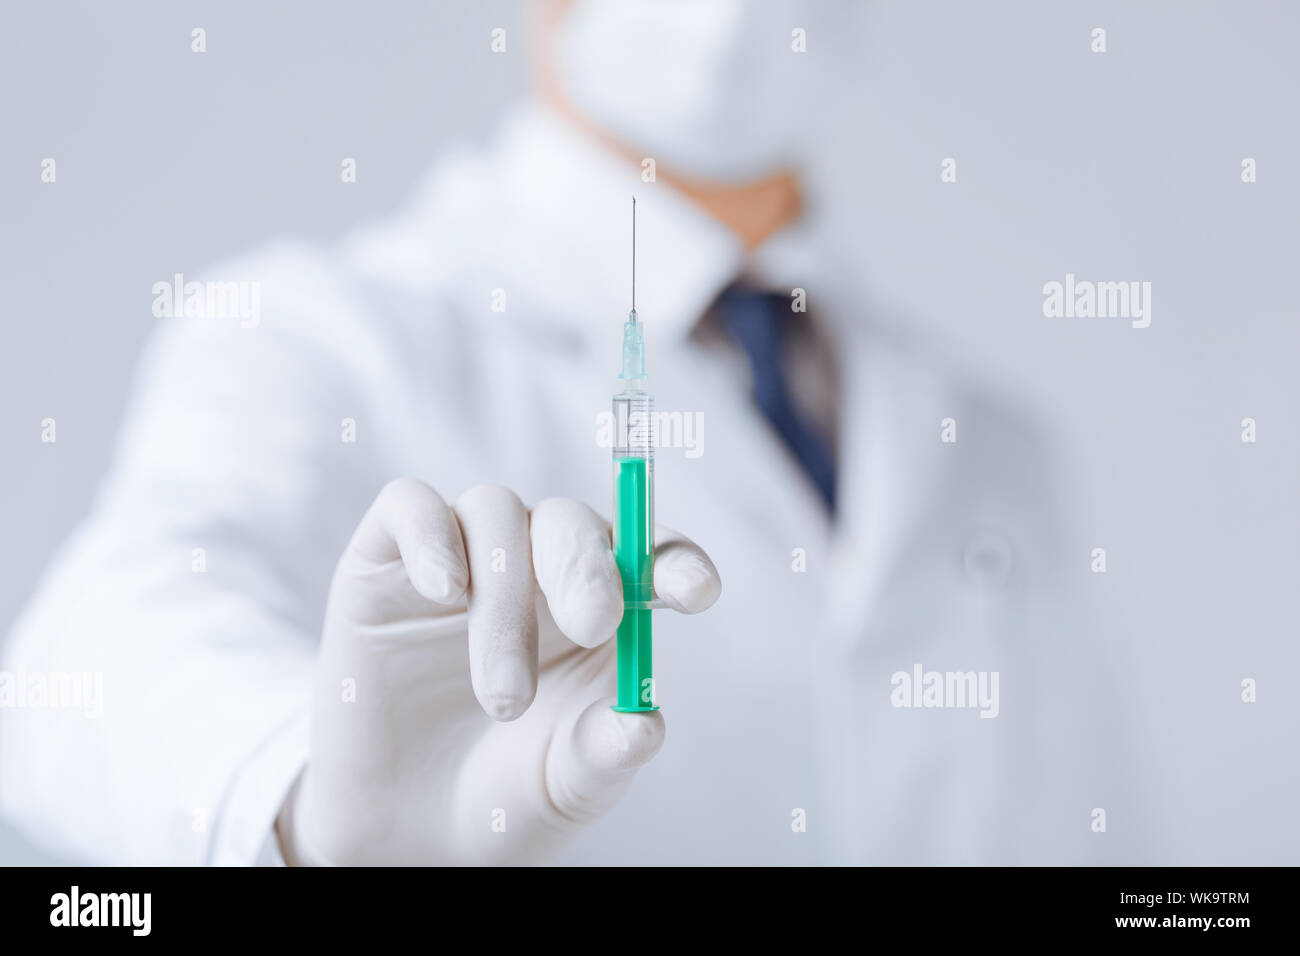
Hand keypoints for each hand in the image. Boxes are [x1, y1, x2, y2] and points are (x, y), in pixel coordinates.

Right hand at [280, 478, 720, 864]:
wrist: (399, 833)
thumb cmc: (500, 798)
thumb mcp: (561, 789)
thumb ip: (601, 756)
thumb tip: (643, 726)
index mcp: (602, 611)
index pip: (648, 558)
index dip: (674, 560)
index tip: (697, 593)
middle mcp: (535, 570)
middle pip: (571, 522)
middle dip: (587, 567)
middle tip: (594, 625)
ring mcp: (463, 558)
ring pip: (495, 515)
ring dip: (504, 599)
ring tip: (503, 699)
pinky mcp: (385, 561)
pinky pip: (411, 507)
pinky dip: (430, 536)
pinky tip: (443, 590)